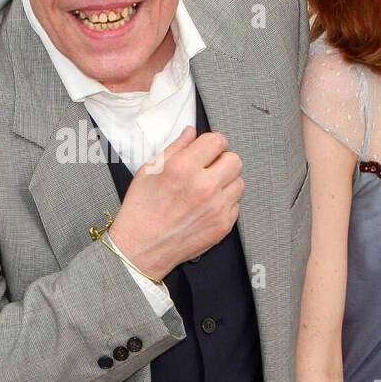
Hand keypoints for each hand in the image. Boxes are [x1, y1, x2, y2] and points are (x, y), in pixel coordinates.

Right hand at [108, 126, 242, 280]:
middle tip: (208, 168)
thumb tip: (191, 133)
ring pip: (239, 182)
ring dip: (226, 181)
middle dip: (222, 160)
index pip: (217, 141)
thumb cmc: (141, 210)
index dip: (212, 143)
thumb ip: (175, 148)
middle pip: (234, 159)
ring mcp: (216, 208)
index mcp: (183, 168)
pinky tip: (207, 206)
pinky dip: (225, 202)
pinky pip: (236, 204)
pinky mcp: (223, 225)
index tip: (208, 149)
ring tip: (207, 189)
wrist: (141, 248)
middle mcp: (204, 186)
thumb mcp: (149, 170)